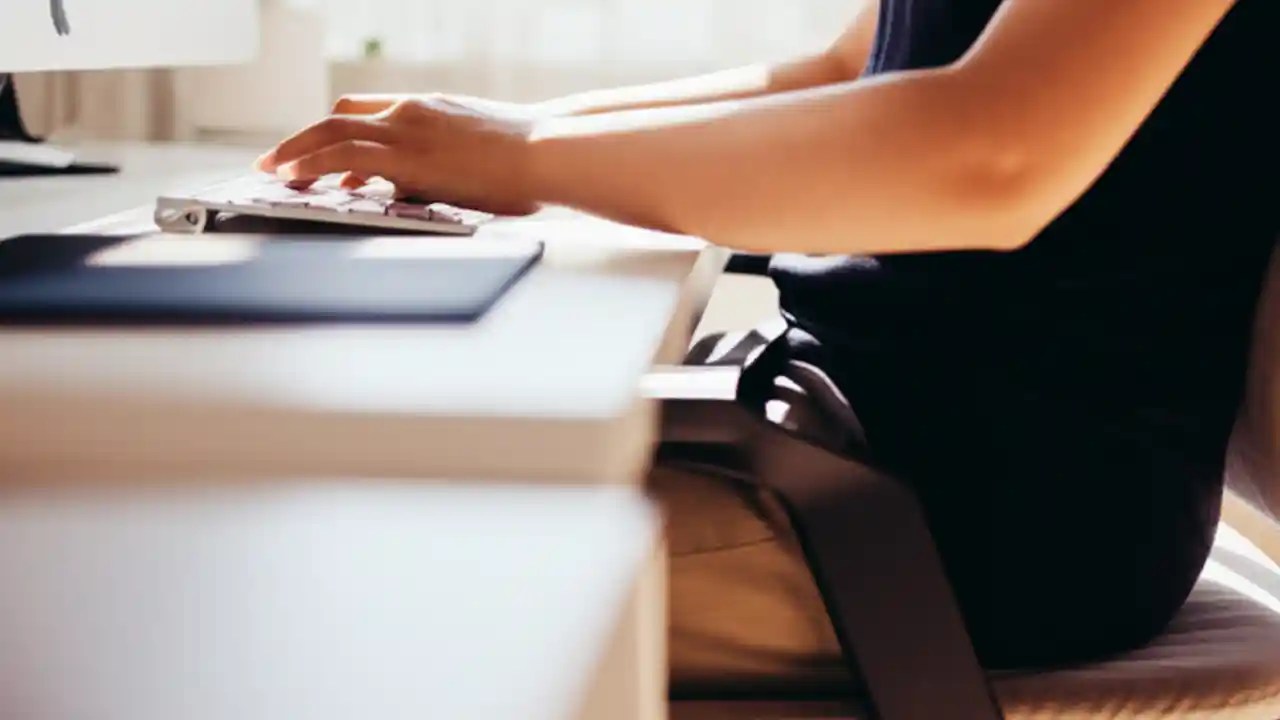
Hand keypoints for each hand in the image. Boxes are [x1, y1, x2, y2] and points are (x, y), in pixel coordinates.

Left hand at [255, 94, 540, 215]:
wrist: (549, 150)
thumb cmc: (532, 158)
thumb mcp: (481, 151)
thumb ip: (448, 162)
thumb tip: (432, 184)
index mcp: (430, 109)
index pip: (367, 112)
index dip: (335, 131)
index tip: (317, 149)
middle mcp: (411, 114)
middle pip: (339, 118)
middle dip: (303, 140)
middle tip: (277, 160)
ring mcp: (407, 132)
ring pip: (331, 132)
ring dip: (296, 152)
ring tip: (273, 171)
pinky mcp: (406, 158)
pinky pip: (343, 156)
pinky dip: (312, 165)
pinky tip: (295, 179)